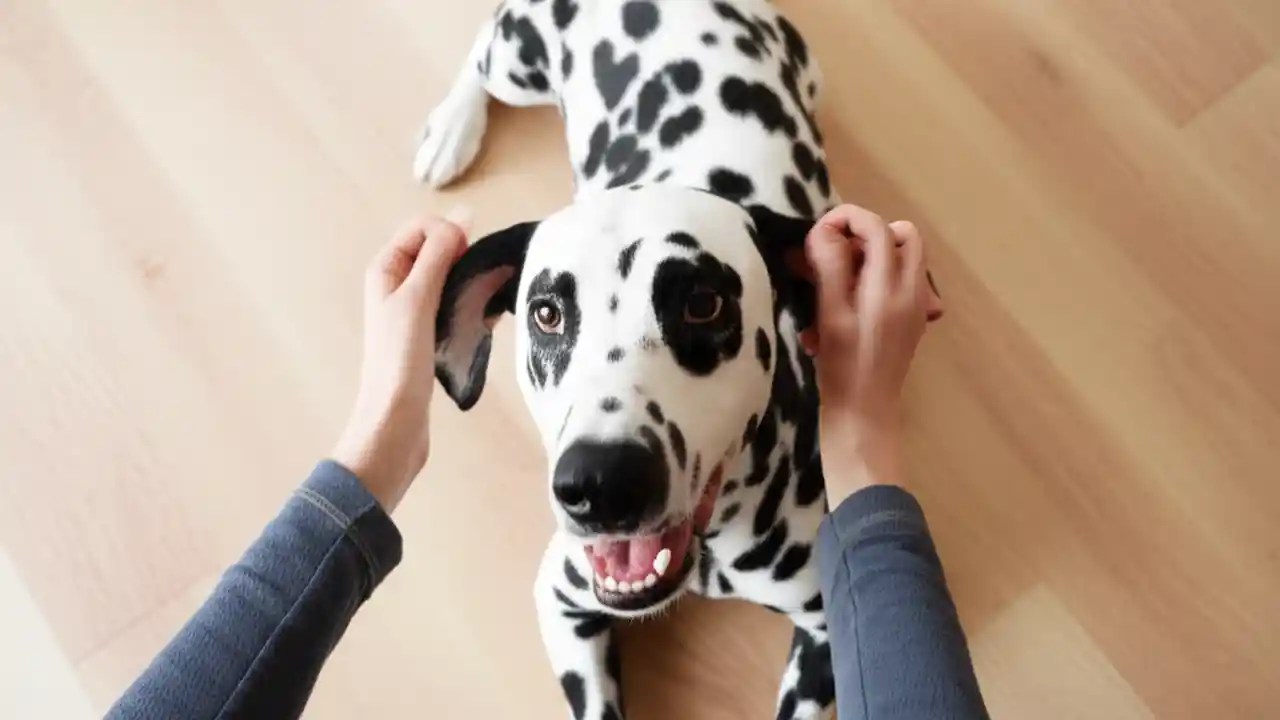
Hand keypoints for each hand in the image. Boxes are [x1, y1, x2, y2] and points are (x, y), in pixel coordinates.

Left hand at [332, 217, 466, 511]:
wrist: (395, 423)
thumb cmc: (400, 361)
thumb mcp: (418, 299)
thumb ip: (439, 255)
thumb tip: (464, 216)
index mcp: (386, 270)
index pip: (424, 227)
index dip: (451, 235)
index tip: (471, 260)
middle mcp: (398, 286)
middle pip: (441, 252)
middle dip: (467, 260)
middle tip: (485, 284)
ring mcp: (415, 311)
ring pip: (454, 280)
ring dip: (474, 286)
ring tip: (488, 305)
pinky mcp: (431, 335)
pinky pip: (458, 306)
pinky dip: (475, 308)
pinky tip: (488, 322)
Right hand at [800, 205, 941, 502]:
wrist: (865, 414)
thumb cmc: (842, 368)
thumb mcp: (830, 316)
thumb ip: (831, 268)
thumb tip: (825, 230)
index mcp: (890, 288)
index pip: (878, 228)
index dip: (848, 218)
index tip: (819, 230)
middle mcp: (912, 291)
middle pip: (904, 236)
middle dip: (867, 234)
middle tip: (835, 254)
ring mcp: (916, 306)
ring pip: (903, 258)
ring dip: (871, 257)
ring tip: (837, 281)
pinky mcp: (912, 321)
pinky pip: (900, 282)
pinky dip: (875, 280)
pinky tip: (848, 307)